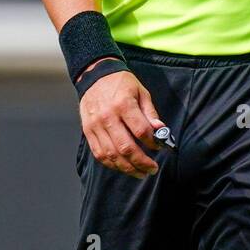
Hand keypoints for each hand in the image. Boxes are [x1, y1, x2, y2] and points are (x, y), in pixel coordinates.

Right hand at [78, 64, 164, 179]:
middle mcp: (107, 117)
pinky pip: (99, 153)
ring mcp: (95, 126)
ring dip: (127, 167)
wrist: (95, 76)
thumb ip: (150, 113)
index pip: (140, 130)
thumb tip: (161, 130)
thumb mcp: (141, 92)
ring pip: (111, 154)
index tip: (160, 148)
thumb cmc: (122, 83)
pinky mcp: (88, 132)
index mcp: (123, 104)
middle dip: (141, 162)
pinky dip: (112, 164)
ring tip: (140, 173)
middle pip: (125, 147)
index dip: (152, 142)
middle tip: (152, 169)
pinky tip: (123, 167)